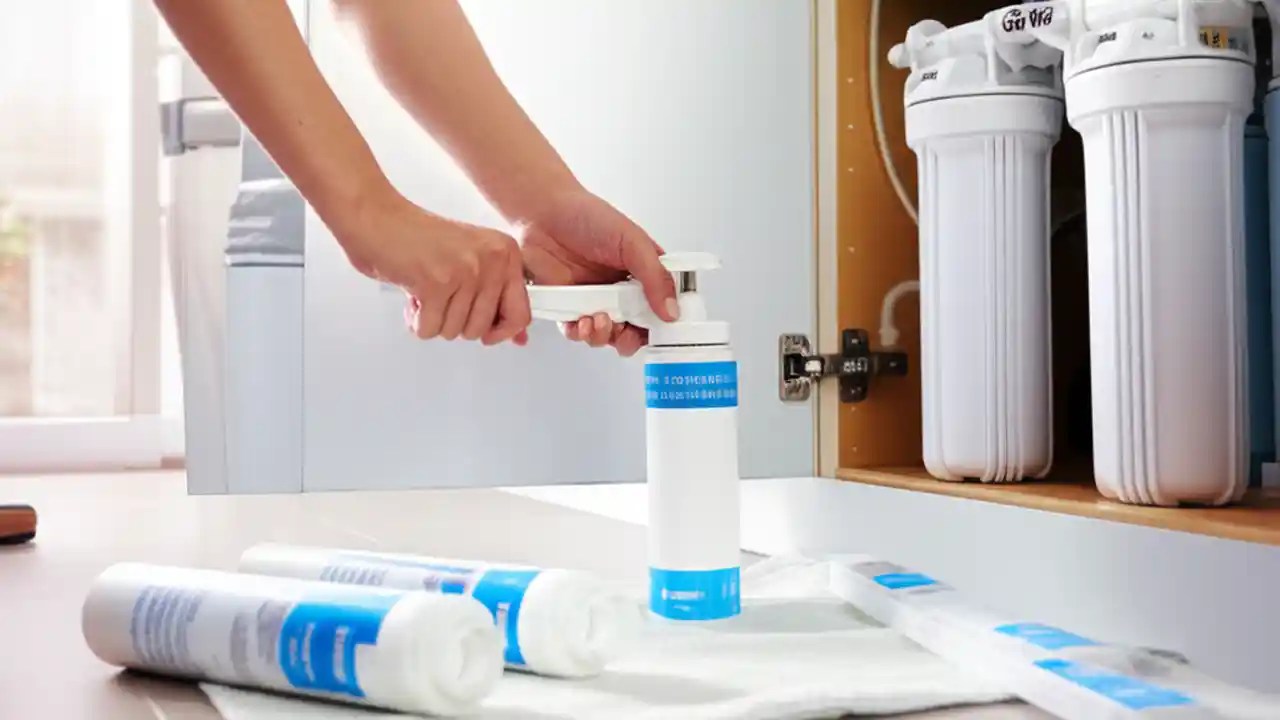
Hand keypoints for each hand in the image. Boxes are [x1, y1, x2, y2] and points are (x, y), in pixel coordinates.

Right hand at [332, 188, 530, 344]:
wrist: (375, 217)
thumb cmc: (415, 238)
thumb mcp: (469, 262)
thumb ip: (495, 297)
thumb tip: (517, 337)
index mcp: (505, 252)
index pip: (522, 314)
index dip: (501, 332)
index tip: (488, 334)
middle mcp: (492, 260)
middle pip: (480, 329)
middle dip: (454, 321)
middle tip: (440, 297)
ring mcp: (465, 271)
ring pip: (453, 332)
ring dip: (432, 319)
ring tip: (424, 290)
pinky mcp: (436, 283)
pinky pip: (429, 329)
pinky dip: (415, 320)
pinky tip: (412, 295)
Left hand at [518, 188, 676, 356]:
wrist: (542, 214)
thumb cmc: (587, 216)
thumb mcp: (632, 242)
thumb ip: (655, 277)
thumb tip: (672, 311)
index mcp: (643, 273)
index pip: (662, 307)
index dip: (664, 323)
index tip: (661, 330)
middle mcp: (621, 290)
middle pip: (635, 329)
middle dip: (631, 338)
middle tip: (626, 332)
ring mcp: (595, 299)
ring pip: (607, 335)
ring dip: (604, 336)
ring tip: (598, 319)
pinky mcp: (570, 305)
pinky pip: (577, 331)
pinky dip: (579, 333)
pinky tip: (579, 321)